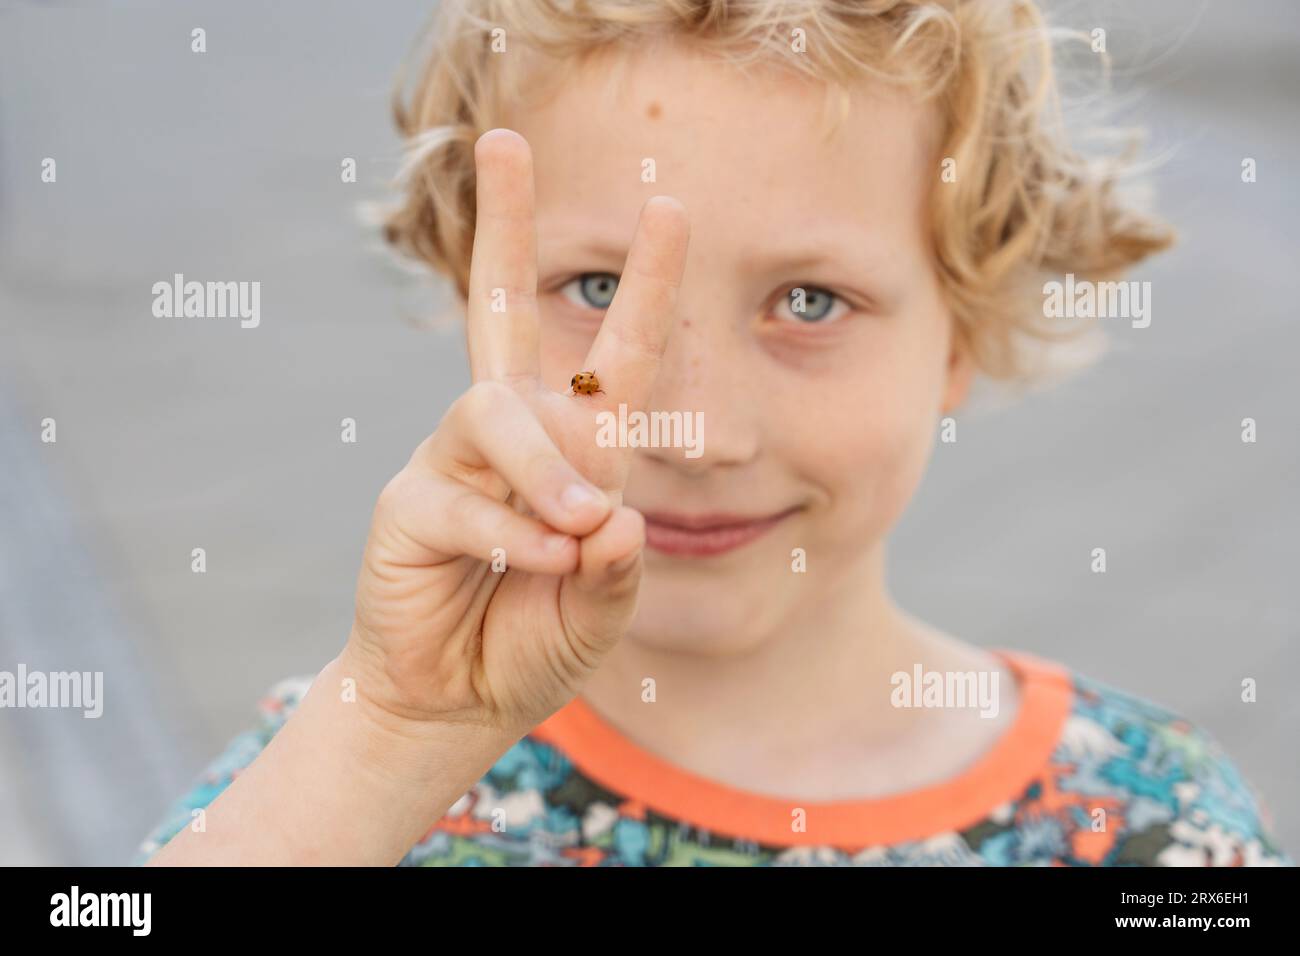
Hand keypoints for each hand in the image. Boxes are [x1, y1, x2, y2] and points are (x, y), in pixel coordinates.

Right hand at [343, 128, 689, 740]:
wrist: (456, 700)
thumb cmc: (535, 639)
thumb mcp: (600, 609)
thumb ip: (616, 568)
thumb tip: (614, 514)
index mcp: (578, 446)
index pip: (615, 353)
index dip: (645, 284)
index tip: (670, 208)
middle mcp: (515, 434)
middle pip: (504, 307)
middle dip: (508, 225)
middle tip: (500, 139)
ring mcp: (456, 460)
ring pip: (497, 414)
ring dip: (546, 467)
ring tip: (576, 526)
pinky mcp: (410, 501)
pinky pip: (463, 495)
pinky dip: (509, 532)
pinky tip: (535, 564)